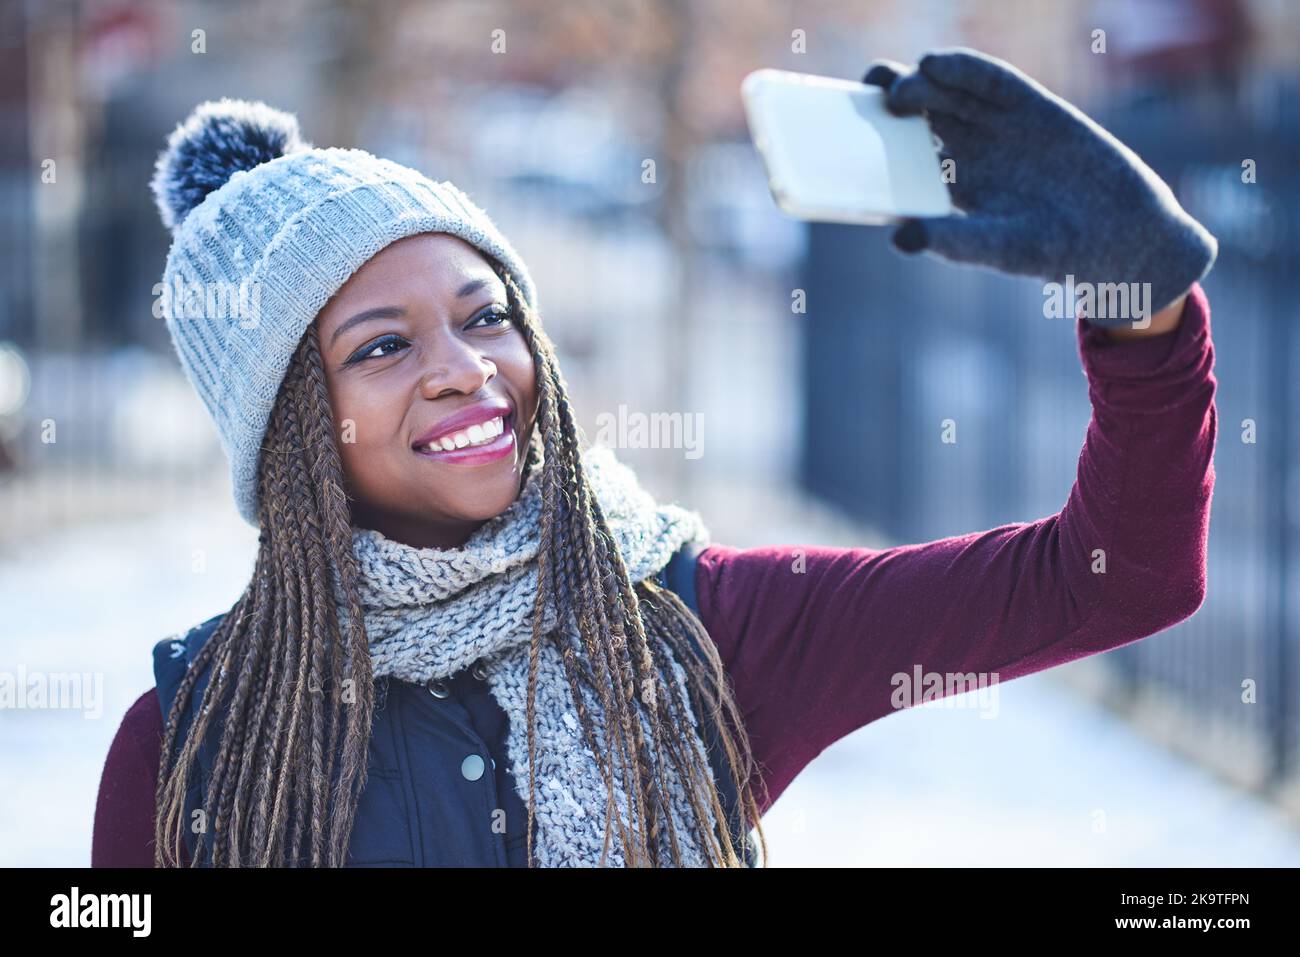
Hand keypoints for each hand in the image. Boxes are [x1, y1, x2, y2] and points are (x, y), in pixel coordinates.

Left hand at [862, 47, 1216, 326]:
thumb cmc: (1050, 251)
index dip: (874, 136)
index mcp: (948, 184)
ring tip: (901, 83)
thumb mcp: (997, 248)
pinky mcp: (1032, 107)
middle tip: (871, 91)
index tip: (846, 128)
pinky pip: (991, 81)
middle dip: (892, 96)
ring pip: (949, 92)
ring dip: (922, 81)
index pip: (901, 152)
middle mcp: (967, 150)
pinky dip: (965, 70)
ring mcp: (997, 125)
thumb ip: (953, 241)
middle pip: (918, 112)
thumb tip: (902, 237)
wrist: (1118, 235)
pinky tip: (939, 64)